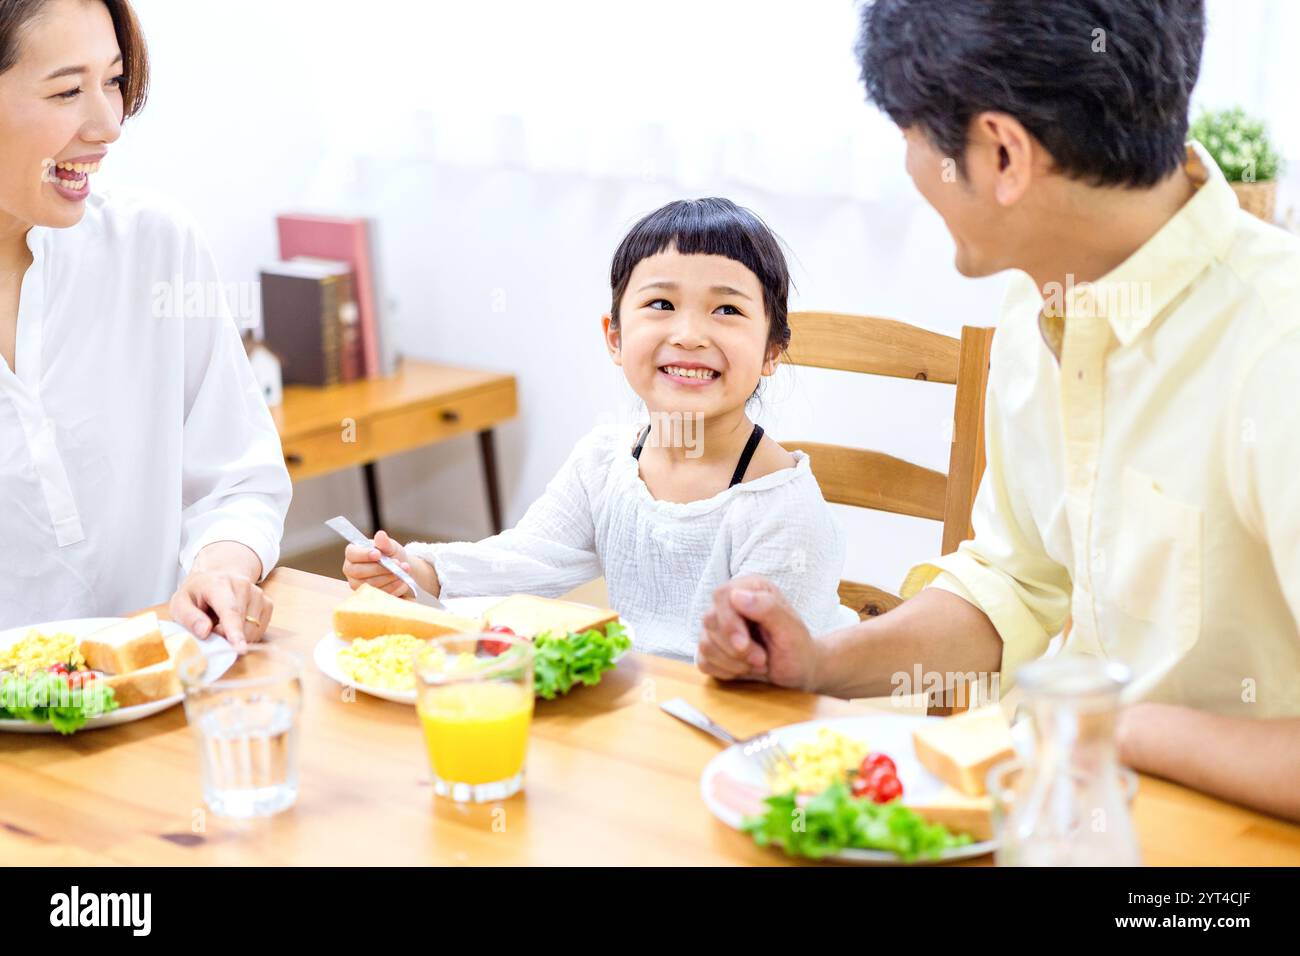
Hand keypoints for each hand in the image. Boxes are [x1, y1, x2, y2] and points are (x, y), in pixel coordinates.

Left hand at [170, 570, 271, 650]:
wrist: (217, 577)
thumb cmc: (197, 594)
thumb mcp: (180, 604)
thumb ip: (189, 618)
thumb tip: (204, 632)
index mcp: (219, 584)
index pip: (230, 611)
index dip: (234, 631)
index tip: (240, 649)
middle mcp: (243, 586)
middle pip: (243, 624)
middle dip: (227, 638)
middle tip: (212, 633)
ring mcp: (258, 594)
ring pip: (254, 629)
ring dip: (237, 637)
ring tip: (222, 626)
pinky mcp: (267, 603)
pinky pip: (260, 630)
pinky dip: (247, 635)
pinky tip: (235, 626)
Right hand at [342, 529, 415, 596]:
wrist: (399, 567)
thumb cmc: (390, 554)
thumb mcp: (389, 546)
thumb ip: (384, 542)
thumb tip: (381, 535)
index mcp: (352, 554)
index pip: (352, 554)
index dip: (364, 555)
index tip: (378, 554)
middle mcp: (351, 570)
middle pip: (360, 572)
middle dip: (381, 568)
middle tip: (397, 563)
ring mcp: (358, 584)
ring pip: (371, 584)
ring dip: (390, 577)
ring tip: (404, 570)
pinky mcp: (368, 595)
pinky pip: (379, 593)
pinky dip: (394, 586)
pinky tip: (403, 580)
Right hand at [696, 574, 817, 690]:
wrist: (797, 670)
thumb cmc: (797, 647)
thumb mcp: (791, 629)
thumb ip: (768, 608)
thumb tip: (737, 596)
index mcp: (750, 588)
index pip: (722, 595)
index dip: (729, 622)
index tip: (743, 645)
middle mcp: (730, 604)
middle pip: (710, 620)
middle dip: (735, 648)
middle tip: (761, 660)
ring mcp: (718, 627)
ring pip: (705, 643)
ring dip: (733, 662)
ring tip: (758, 664)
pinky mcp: (712, 648)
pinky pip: (704, 661)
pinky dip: (725, 671)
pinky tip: (744, 670)